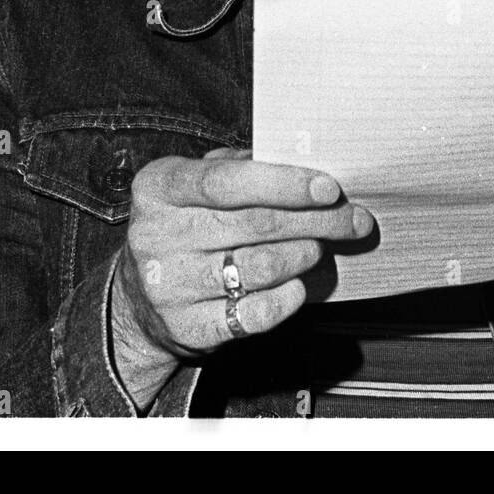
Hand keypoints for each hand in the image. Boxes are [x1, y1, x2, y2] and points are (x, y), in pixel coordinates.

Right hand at [110, 148, 372, 407]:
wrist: (140, 295)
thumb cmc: (185, 224)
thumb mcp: (196, 182)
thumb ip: (242, 167)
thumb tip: (306, 166)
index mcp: (159, 186)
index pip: (227, 181)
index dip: (284, 184)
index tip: (329, 188)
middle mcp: (157, 234)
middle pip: (255, 224)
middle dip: (316, 221)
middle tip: (353, 220)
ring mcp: (168, 284)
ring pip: (260, 267)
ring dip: (304, 255)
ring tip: (318, 248)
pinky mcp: (186, 327)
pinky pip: (255, 314)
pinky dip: (287, 298)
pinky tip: (296, 284)